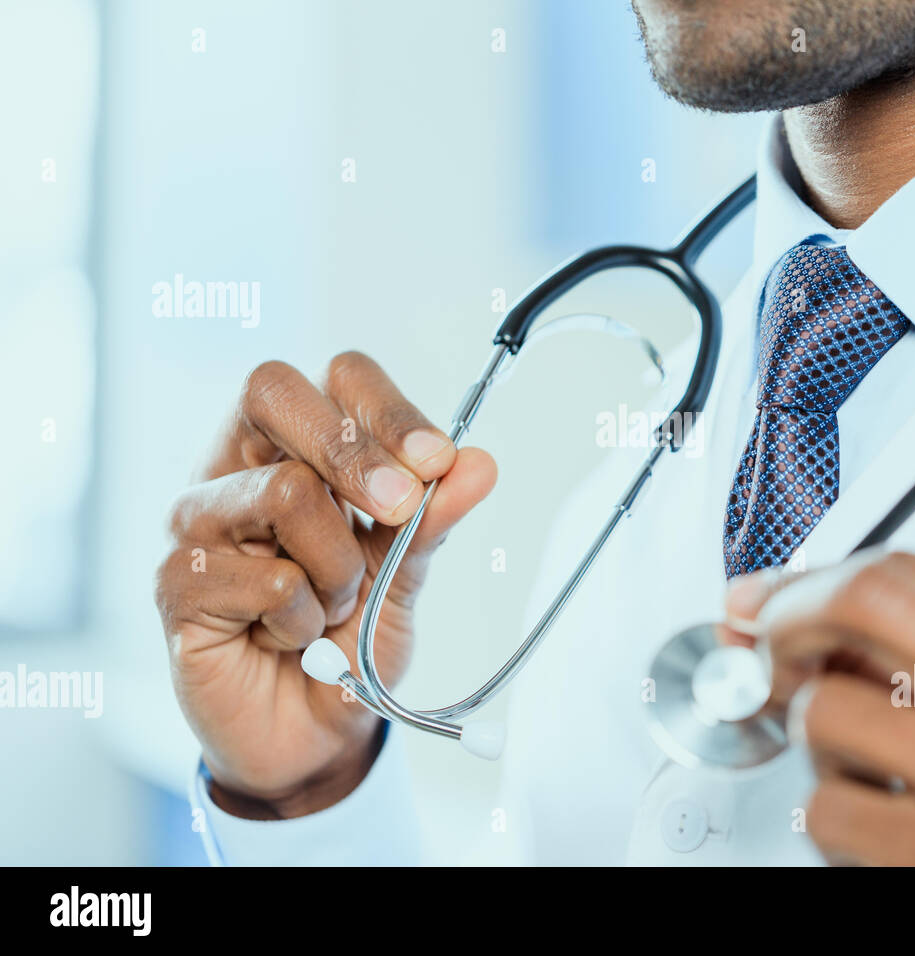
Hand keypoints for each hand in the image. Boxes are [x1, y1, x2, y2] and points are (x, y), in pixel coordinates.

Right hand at [155, 352, 495, 818]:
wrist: (315, 732)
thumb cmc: (352, 635)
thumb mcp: (406, 571)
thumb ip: (433, 517)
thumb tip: (479, 463)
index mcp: (295, 443)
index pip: (336, 376)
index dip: (389, 409)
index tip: (437, 462)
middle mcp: (235, 464)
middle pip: (274, 391)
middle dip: (356, 453)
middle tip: (398, 511)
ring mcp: (196, 519)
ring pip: (285, 493)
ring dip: (339, 566)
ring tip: (334, 606)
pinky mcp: (175, 582)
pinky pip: (267, 580)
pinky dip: (304, 620)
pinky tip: (289, 639)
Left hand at [726, 552, 914, 864]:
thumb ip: (911, 660)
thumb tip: (770, 612)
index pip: (900, 572)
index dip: (807, 584)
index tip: (765, 605)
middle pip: (861, 602)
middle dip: (784, 627)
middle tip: (765, 664)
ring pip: (822, 709)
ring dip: (820, 752)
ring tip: (874, 784)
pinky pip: (823, 806)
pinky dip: (834, 829)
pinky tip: (883, 840)